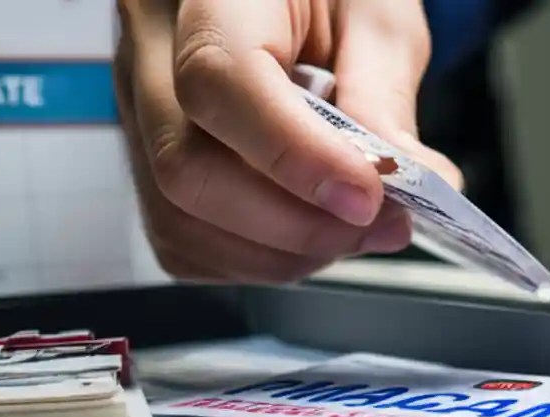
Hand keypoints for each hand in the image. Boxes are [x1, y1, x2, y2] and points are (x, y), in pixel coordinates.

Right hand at [114, 0, 459, 282]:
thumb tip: (411, 186)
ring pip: (180, 221)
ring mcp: (138, 117)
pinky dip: (254, 260)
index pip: (219, 82)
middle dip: (295, 224)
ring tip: (355, 231)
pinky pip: (183, 242)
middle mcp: (148, 56)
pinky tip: (308, 235)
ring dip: (281, 253)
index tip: (367, 197)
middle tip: (381, 224)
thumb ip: (384, 97)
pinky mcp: (148, 166)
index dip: (294, 156)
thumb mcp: (377, 15)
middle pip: (186, 171)